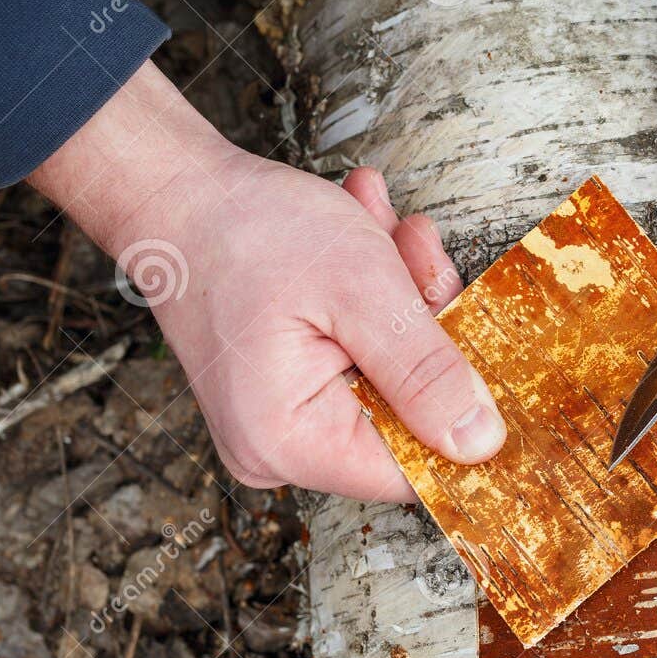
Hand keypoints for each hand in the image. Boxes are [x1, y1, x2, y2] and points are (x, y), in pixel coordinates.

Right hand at [29, 62, 504, 500]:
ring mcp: (284, 420)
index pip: (415, 468)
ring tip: (377, 227)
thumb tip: (481, 444)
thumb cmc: (245, 230)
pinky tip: (361, 238)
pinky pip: (362, 355)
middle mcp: (282, 448)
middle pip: (409, 413)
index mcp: (292, 441)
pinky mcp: (290, 388)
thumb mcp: (360, 289)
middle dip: (425, 323)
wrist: (173, 189)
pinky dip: (375, 295)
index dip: (464, 410)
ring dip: (402, 294)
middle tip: (412, 251)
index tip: (483, 342)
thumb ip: (426, 371)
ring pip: (393, 373)